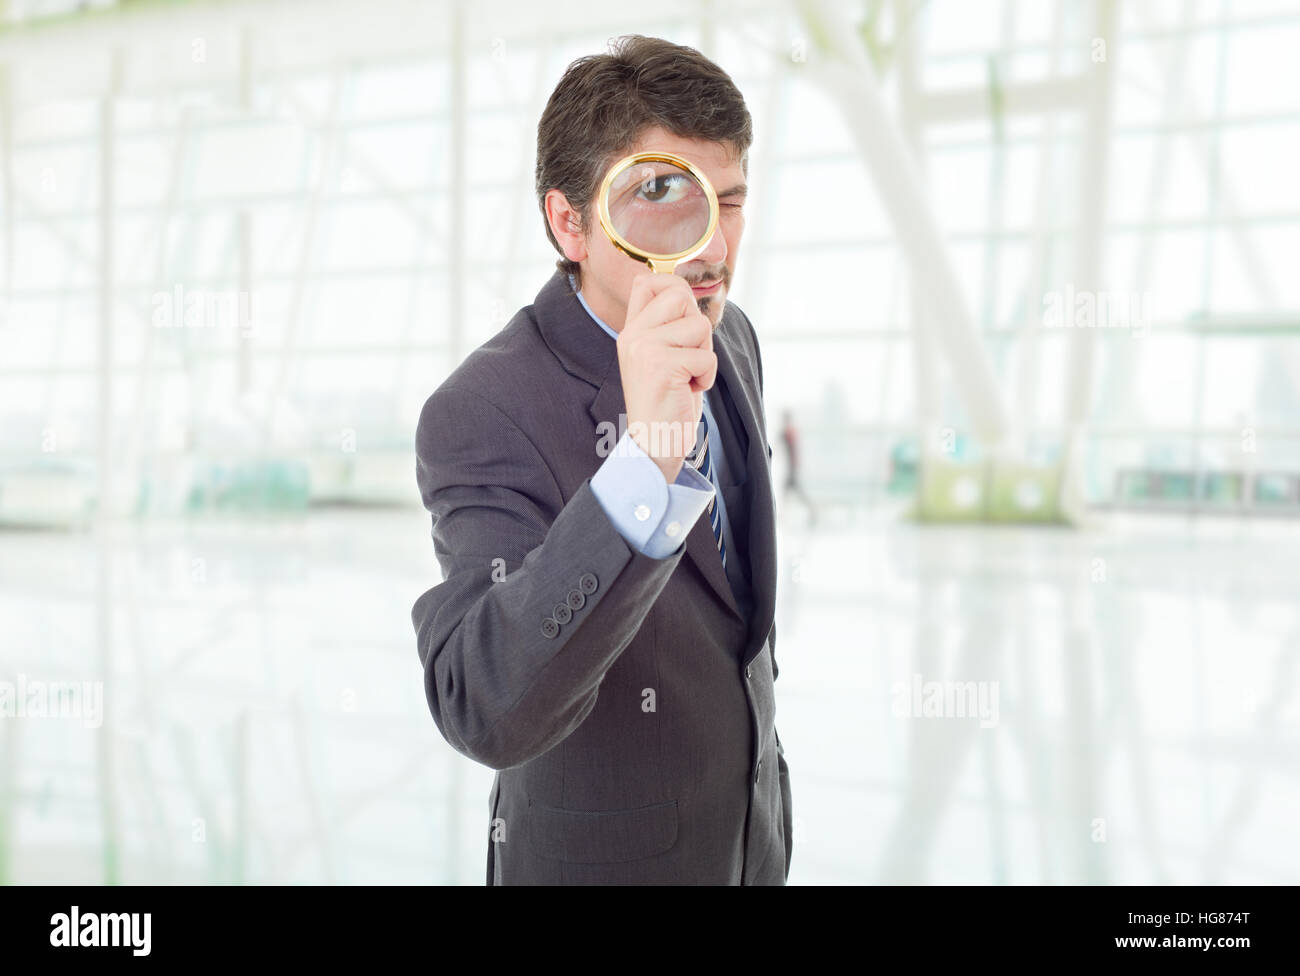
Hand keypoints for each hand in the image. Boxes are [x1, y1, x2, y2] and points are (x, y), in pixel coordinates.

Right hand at [616, 270, 716, 483]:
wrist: (654, 444)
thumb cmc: (666, 402)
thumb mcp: (661, 356)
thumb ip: (667, 325)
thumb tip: (685, 291)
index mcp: (631, 331)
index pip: (647, 281)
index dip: (674, 289)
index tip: (682, 319)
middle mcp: (633, 335)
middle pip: (680, 296)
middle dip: (697, 327)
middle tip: (687, 357)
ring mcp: (644, 348)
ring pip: (700, 326)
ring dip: (704, 354)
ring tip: (686, 376)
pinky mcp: (662, 365)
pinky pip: (706, 356)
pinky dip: (706, 376)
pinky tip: (688, 390)